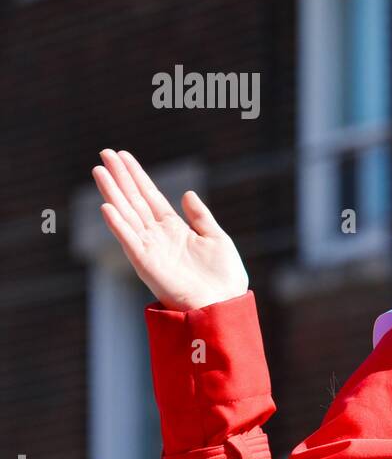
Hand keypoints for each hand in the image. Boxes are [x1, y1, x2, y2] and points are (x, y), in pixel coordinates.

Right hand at [91, 149, 249, 311]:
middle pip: (134, 200)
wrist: (224, 305)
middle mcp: (158, 236)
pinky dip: (118, 225)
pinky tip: (107, 206)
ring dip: (113, 193)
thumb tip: (187, 193)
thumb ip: (200, 216)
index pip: (150, 196)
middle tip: (104, 153)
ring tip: (99, 170)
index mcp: (174, 229)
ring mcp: (150, 248)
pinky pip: (129, 241)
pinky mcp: (146, 264)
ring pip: (127, 214)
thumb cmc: (223, 276)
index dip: (137, 176)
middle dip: (120, 177)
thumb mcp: (216, 238)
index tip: (123, 156)